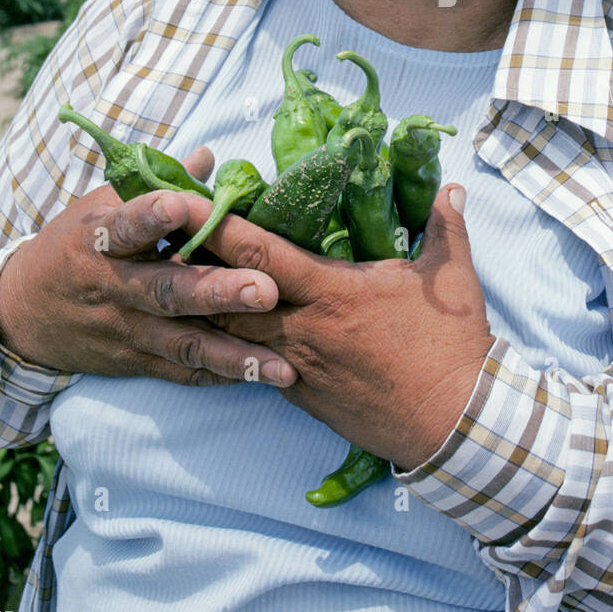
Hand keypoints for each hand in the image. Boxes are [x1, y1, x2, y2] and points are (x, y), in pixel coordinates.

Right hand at [0, 146, 297, 388]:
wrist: (25, 312)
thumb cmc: (76, 246)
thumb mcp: (103, 207)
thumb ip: (159, 185)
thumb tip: (210, 156)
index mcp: (102, 240)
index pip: (125, 227)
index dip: (150, 216)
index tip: (180, 206)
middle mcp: (116, 288)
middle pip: (168, 291)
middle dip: (218, 292)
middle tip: (265, 290)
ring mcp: (129, 329)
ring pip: (184, 343)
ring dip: (235, 355)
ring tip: (281, 365)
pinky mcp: (137, 361)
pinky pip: (183, 372)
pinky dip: (221, 376)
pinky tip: (262, 377)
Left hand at [178, 184, 493, 469]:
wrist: (453, 424)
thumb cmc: (451, 346)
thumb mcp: (452, 277)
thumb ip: (445, 225)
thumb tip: (451, 188)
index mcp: (332, 291)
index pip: (260, 253)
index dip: (218, 225)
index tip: (184, 200)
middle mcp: (303, 328)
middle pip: (226, 296)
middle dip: (190, 266)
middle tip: (158, 236)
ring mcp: (298, 366)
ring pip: (230, 336)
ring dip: (202, 308)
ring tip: (173, 280)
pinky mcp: (300, 396)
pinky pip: (253, 365)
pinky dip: (231, 345)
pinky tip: (218, 330)